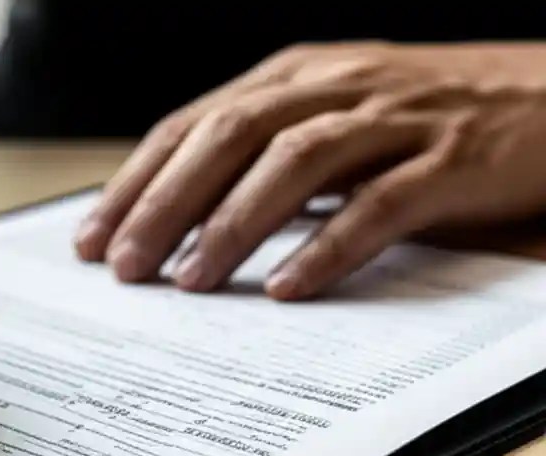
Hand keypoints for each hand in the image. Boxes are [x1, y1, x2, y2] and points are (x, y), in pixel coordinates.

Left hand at [74, 42, 545, 298]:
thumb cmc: (430, 118)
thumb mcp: (336, 117)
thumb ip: (266, 154)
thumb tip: (178, 219)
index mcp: (298, 76)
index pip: (194, 124)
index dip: (136, 181)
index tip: (92, 238)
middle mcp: (338, 87)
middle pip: (229, 137)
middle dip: (166, 203)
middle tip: (124, 266)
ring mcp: (398, 121)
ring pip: (295, 163)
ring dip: (233, 224)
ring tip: (190, 282)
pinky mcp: (455, 161)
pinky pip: (382, 204)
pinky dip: (330, 246)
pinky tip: (288, 287)